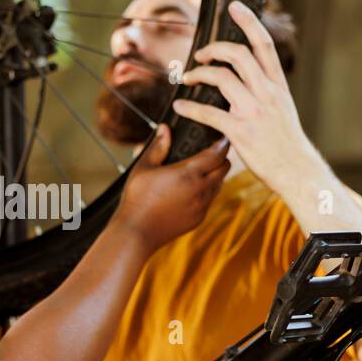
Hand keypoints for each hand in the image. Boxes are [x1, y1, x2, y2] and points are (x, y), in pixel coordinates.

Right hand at [112, 124, 229, 252]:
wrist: (137, 232)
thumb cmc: (136, 198)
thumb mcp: (144, 167)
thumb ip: (158, 147)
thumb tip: (165, 129)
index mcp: (188, 173)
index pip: (217, 154)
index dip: (222, 144)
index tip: (221, 139)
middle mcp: (200, 189)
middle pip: (224, 169)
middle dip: (221, 159)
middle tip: (212, 152)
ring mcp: (201, 206)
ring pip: (219, 185)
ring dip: (215, 176)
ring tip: (200, 170)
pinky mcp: (198, 218)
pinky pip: (209, 200)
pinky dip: (206, 192)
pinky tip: (190, 190)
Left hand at [172, 0, 321, 199]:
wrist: (298, 171)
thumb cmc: (287, 144)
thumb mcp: (283, 110)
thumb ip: (265, 93)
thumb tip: (245, 82)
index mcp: (277, 85)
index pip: (263, 45)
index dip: (249, 22)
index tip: (235, 7)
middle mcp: (267, 93)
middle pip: (238, 54)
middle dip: (214, 48)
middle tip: (199, 53)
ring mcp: (255, 111)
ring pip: (222, 78)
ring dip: (199, 74)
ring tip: (187, 78)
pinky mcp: (241, 131)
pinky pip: (209, 114)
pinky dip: (190, 108)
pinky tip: (180, 107)